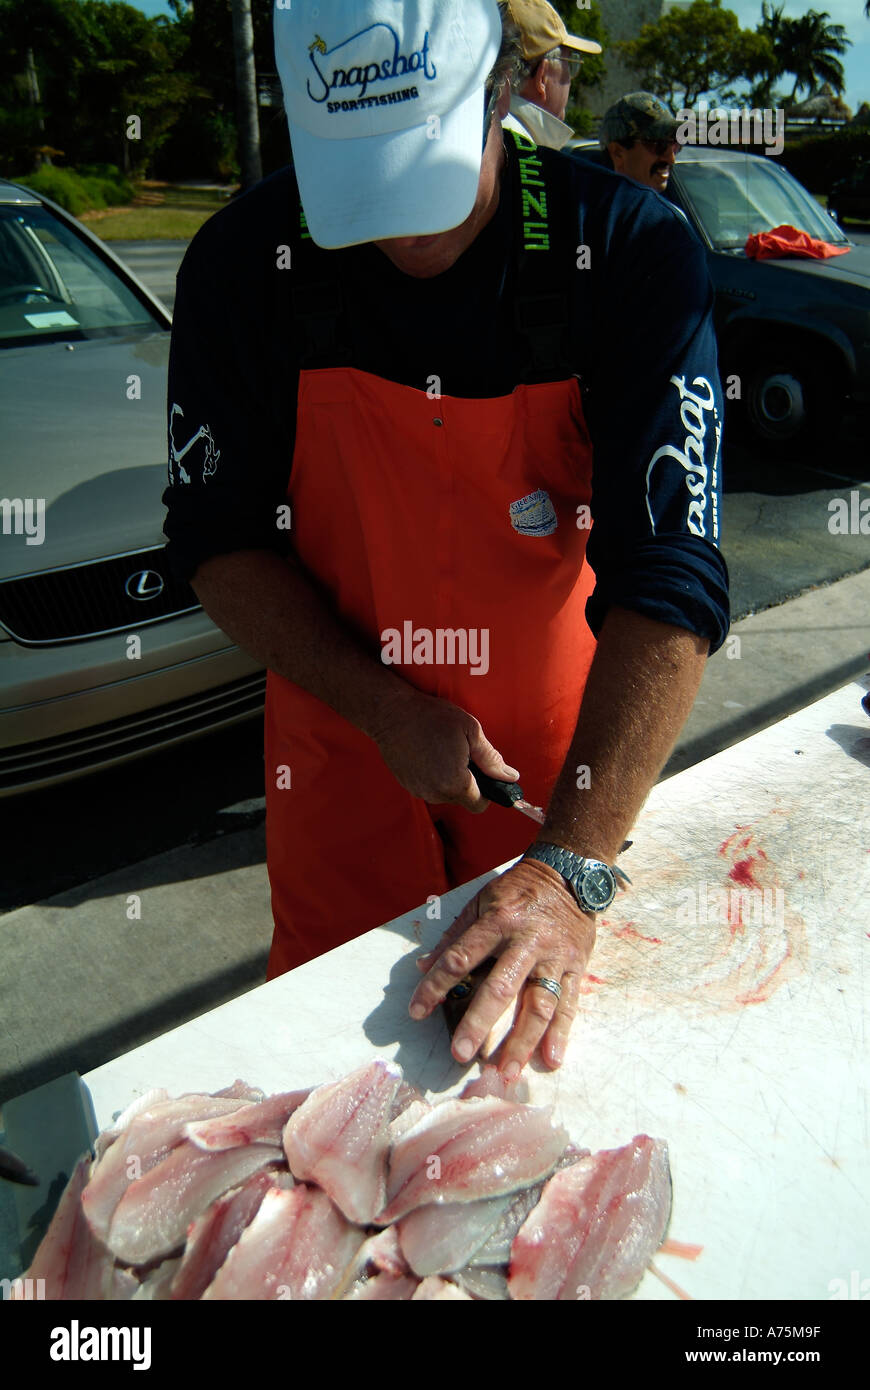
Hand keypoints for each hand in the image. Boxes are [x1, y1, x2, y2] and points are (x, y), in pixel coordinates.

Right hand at [370, 688, 518, 811]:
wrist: (391, 713)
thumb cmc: (431, 717)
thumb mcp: (470, 731)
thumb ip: (491, 759)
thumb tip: (510, 777)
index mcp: (455, 782)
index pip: (480, 804)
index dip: (487, 790)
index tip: (485, 774)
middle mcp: (435, 793)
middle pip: (463, 799)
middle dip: (469, 781)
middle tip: (462, 753)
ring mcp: (419, 790)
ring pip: (446, 794)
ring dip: (451, 779)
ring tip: (444, 751)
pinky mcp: (408, 785)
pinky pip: (430, 788)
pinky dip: (435, 776)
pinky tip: (430, 754)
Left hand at [409, 857, 595, 1073]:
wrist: (570, 873)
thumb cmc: (519, 889)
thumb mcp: (481, 901)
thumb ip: (453, 936)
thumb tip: (421, 966)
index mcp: (498, 921)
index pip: (460, 958)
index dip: (435, 986)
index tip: (416, 1012)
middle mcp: (527, 941)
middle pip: (500, 988)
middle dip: (478, 1023)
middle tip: (460, 1054)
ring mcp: (554, 957)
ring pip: (538, 1004)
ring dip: (522, 1042)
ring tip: (507, 1072)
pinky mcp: (577, 966)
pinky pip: (569, 1004)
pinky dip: (561, 1034)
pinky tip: (551, 1060)